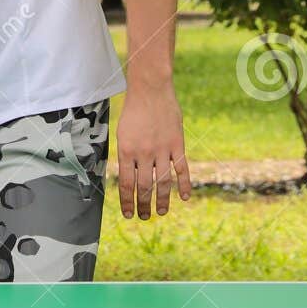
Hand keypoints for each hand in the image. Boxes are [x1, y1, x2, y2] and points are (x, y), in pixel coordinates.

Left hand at [113, 80, 191, 218]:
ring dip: (162, 201)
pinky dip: (184, 185)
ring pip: (163, 182)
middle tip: (144, 217)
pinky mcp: (177, 144)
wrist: (150, 90)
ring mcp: (162, 149)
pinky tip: (185, 198)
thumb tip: (129, 178)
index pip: (126, 184)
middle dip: (143, 205)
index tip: (128, 214)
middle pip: (144, 187)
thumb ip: (126, 156)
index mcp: (126, 151)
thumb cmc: (133, 112)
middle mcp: (143, 153)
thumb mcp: (122, 134)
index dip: (127, 202)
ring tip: (160, 213)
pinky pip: (182, 169)